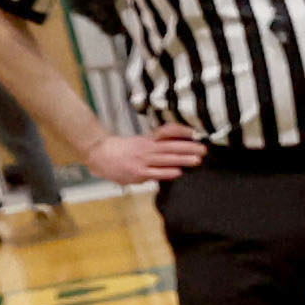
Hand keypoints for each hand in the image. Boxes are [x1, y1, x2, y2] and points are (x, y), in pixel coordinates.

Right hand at [91, 123, 206, 188]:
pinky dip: (167, 172)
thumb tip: (181, 146)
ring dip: (183, 159)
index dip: (181, 131)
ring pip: (165, 159)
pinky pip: (155, 173)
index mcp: (149, 140)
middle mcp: (147, 148)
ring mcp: (142, 160)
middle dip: (189, 147)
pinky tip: (178, 172)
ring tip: (197, 160)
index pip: (167, 132)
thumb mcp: (142, 142)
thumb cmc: (124, 150)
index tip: (195, 132)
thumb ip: (159, 145)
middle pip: (171, 146)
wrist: (99, 154)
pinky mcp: (137, 172)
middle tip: (204, 149)